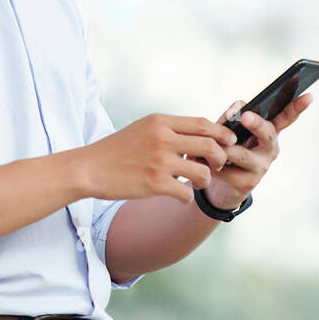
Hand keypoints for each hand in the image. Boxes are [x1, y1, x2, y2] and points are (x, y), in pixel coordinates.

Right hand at [79, 113, 237, 203]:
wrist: (89, 168)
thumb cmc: (116, 149)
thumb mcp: (142, 128)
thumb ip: (169, 129)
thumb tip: (198, 134)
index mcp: (160, 122)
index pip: (203, 123)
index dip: (222, 133)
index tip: (229, 141)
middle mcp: (163, 139)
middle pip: (210, 145)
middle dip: (221, 157)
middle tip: (217, 165)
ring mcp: (160, 162)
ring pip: (203, 172)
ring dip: (205, 180)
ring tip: (197, 182)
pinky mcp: (155, 184)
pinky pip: (187, 193)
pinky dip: (187, 197)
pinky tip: (180, 196)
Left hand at [187, 93, 314, 211]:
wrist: (218, 185)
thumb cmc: (227, 148)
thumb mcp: (230, 129)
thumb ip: (233, 115)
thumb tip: (233, 111)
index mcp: (269, 132)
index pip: (286, 117)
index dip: (298, 107)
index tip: (309, 95)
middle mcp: (270, 149)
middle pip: (267, 133)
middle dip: (256, 124)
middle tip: (244, 116)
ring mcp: (260, 168)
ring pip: (241, 153)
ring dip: (222, 148)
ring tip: (206, 143)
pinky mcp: (246, 184)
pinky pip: (225, 170)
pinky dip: (208, 163)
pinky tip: (197, 161)